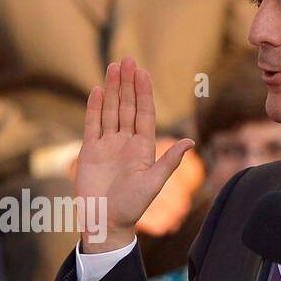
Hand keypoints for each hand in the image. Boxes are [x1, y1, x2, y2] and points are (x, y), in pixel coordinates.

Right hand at [74, 57, 193, 252]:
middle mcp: (125, 142)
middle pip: (127, 106)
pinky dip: (95, 108)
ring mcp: (107, 145)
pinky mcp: (90, 152)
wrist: (106, 222)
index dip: (143, 92)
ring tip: (113, 67)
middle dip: (127, 83)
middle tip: (127, 59)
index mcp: (143, 147)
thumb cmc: (132, 207)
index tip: (142, 71)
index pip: (144, 113)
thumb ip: (169, 161)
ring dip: (112, 90)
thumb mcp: (153, 183)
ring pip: (110, 111)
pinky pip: (92, 125)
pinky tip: (98, 91)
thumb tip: (190, 141)